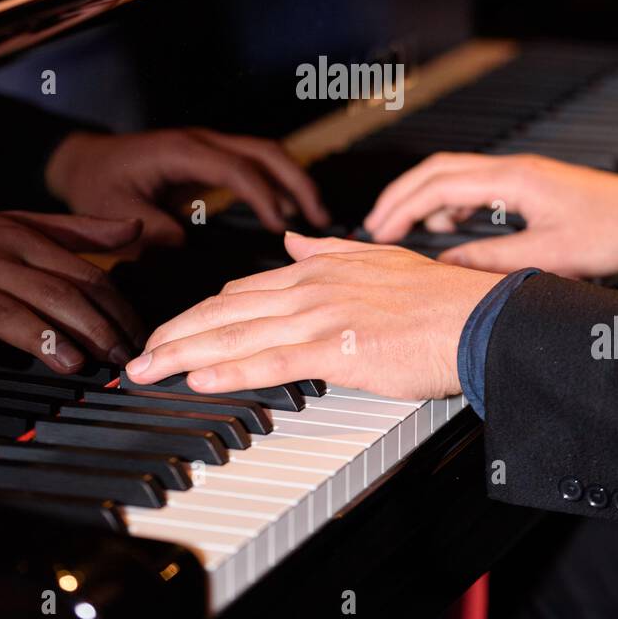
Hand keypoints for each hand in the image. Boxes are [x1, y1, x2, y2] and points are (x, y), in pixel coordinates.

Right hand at [0, 212, 142, 372]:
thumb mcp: (23, 223)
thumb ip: (81, 231)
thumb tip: (136, 227)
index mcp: (24, 240)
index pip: (81, 274)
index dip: (114, 306)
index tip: (136, 336)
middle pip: (52, 292)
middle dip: (91, 326)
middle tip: (117, 358)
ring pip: (2, 308)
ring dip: (39, 336)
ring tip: (72, 363)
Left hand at [45, 128, 329, 247]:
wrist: (83, 160)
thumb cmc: (96, 184)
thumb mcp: (114, 212)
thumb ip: (150, 230)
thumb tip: (185, 246)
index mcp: (181, 151)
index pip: (237, 168)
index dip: (264, 196)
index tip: (281, 226)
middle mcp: (201, 141)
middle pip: (265, 151)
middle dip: (297, 181)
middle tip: (320, 217)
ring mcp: (208, 145)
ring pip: (265, 153)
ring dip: (293, 180)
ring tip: (314, 216)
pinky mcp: (210, 156)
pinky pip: (254, 162)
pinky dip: (277, 182)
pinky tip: (287, 210)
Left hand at [126, 232, 498, 398]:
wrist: (480, 317)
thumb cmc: (439, 298)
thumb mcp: (378, 258)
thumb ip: (330, 249)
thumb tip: (294, 238)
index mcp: (320, 269)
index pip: (241, 291)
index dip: (198, 312)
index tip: (171, 330)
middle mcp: (312, 288)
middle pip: (225, 311)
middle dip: (174, 334)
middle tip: (137, 358)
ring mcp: (322, 317)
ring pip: (236, 334)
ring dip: (184, 354)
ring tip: (148, 372)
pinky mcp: (338, 349)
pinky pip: (272, 361)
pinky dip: (230, 370)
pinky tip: (198, 380)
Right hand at [364, 153, 617, 277]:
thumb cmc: (613, 232)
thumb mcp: (548, 256)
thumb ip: (491, 261)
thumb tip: (446, 269)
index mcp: (512, 179)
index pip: (439, 184)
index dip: (403, 207)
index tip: (381, 231)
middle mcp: (511, 169)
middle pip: (438, 170)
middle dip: (402, 195)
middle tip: (376, 224)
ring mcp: (518, 174)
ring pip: (454, 175)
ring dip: (424, 198)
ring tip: (404, 229)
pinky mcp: (527, 185)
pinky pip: (474, 185)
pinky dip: (450, 202)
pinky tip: (447, 227)